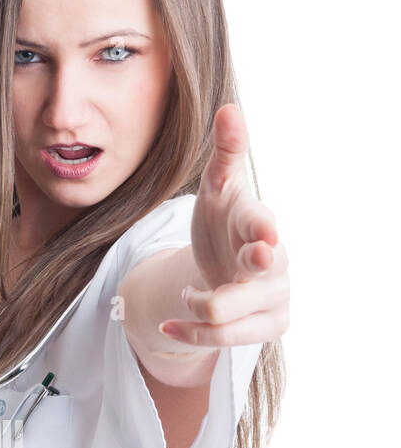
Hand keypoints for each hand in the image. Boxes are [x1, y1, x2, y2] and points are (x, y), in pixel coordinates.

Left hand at [159, 104, 289, 345]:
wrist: (225, 266)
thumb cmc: (223, 223)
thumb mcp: (218, 187)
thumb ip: (227, 152)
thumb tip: (228, 108)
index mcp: (260, 225)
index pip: (264, 227)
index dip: (263, 233)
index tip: (264, 240)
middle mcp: (276, 263)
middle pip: (252, 282)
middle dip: (232, 293)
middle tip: (202, 298)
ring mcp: (276, 297)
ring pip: (231, 318)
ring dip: (197, 308)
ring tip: (188, 295)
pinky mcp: (269, 326)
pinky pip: (224, 339)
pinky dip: (192, 333)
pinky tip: (170, 324)